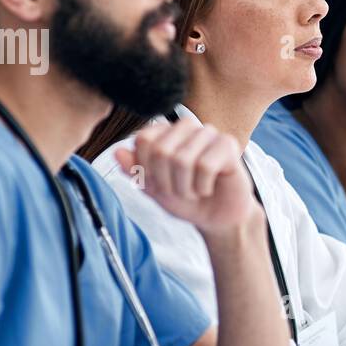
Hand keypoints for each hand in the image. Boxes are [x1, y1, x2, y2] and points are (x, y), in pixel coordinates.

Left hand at [114, 121, 257, 235]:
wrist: (215, 218)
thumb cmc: (186, 200)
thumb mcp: (153, 189)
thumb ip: (135, 171)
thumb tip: (117, 152)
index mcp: (166, 131)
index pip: (143, 139)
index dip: (146, 169)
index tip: (158, 184)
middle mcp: (187, 127)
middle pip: (161, 150)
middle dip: (166, 181)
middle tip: (178, 191)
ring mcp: (209, 133)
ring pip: (183, 159)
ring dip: (185, 187)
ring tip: (193, 191)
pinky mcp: (228, 144)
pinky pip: (206, 165)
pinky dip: (202, 186)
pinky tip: (207, 188)